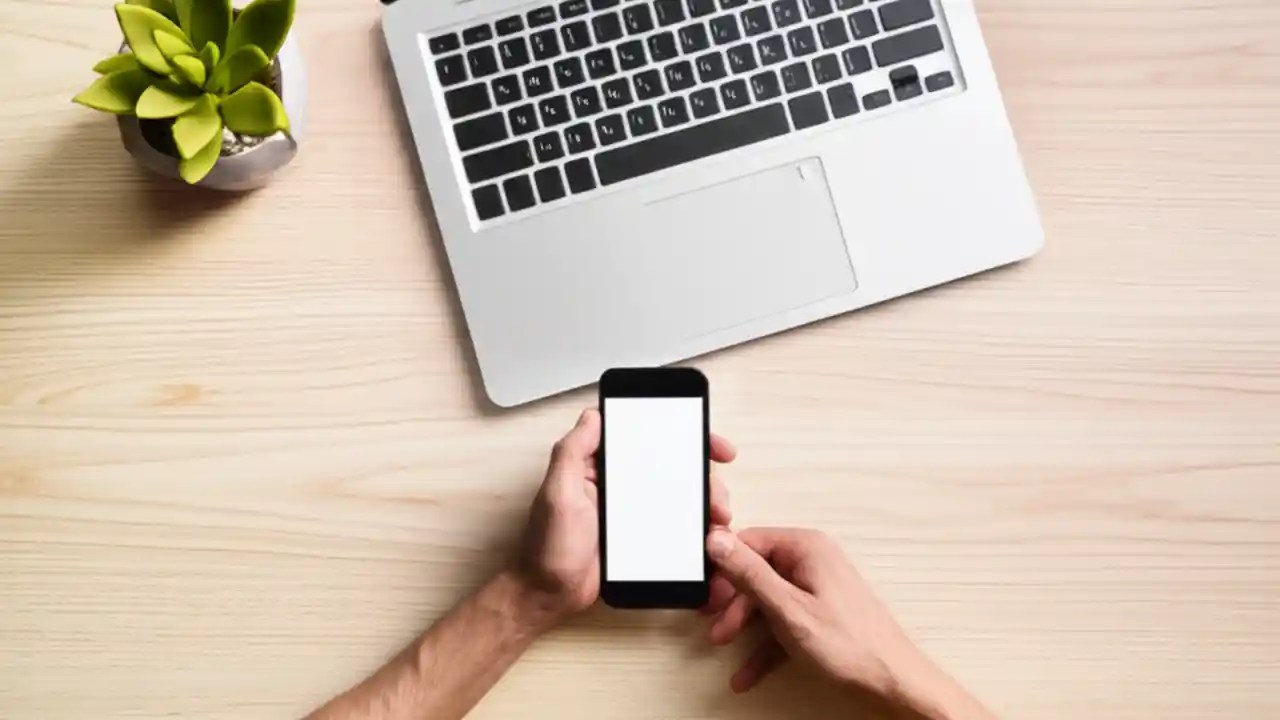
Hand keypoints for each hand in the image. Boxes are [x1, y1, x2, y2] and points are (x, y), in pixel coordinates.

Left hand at [517, 409, 737, 619]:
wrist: (551, 596)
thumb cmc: (547, 548)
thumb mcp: (557, 495)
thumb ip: (572, 453)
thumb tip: (594, 415)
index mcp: (595, 466)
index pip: (639, 436)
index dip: (674, 431)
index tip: (702, 437)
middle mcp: (614, 482)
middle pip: (666, 464)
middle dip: (699, 472)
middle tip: (718, 493)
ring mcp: (628, 508)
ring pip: (675, 493)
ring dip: (701, 500)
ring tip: (718, 518)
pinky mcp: (637, 533)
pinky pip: (671, 521)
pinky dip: (692, 523)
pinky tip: (708, 534)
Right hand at [703, 528, 919, 695]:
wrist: (891, 681)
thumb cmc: (849, 645)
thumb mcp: (788, 608)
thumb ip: (750, 574)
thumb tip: (717, 541)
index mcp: (806, 548)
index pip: (750, 541)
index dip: (725, 566)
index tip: (708, 590)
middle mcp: (812, 561)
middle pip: (757, 572)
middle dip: (733, 602)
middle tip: (715, 622)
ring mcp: (817, 587)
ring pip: (767, 599)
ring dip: (743, 624)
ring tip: (724, 644)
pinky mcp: (819, 612)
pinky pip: (782, 621)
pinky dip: (764, 644)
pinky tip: (747, 671)